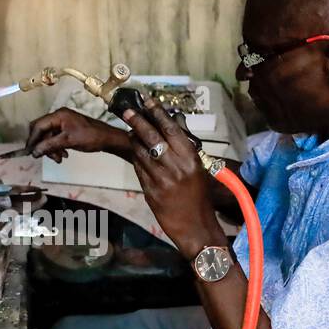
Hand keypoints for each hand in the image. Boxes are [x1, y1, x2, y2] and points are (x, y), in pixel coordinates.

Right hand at [25, 108, 123, 161]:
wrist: (107, 139)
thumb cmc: (90, 137)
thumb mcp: (67, 141)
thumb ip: (49, 145)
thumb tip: (34, 152)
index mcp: (58, 115)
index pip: (38, 126)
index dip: (32, 139)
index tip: (30, 151)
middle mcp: (59, 117)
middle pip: (42, 131)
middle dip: (42, 145)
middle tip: (43, 156)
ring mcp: (63, 123)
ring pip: (49, 137)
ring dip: (50, 149)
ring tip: (58, 158)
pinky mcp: (67, 130)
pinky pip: (56, 139)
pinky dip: (56, 147)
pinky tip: (63, 155)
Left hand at [120, 97, 226, 259]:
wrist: (196, 227)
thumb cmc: (200, 198)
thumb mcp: (198, 170)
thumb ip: (185, 149)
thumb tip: (173, 126)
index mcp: (190, 159)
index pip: (171, 129)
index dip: (157, 113)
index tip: (147, 100)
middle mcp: (176, 167)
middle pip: (152, 137)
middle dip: (138, 121)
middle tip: (128, 110)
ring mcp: (161, 180)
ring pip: (141, 153)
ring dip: (134, 140)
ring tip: (132, 131)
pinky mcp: (150, 192)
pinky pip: (139, 169)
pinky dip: (136, 158)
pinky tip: (135, 152)